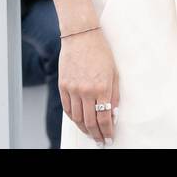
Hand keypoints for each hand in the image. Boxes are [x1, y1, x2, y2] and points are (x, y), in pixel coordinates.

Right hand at [60, 29, 119, 144]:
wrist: (81, 36)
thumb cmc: (101, 52)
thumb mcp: (114, 72)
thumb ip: (114, 94)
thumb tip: (113, 113)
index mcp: (102, 88)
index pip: (104, 118)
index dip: (107, 132)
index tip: (109, 138)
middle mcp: (86, 91)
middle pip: (90, 122)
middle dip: (96, 134)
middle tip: (100, 140)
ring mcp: (72, 89)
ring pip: (77, 118)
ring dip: (84, 129)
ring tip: (90, 132)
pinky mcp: (62, 86)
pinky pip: (67, 109)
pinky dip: (73, 118)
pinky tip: (79, 121)